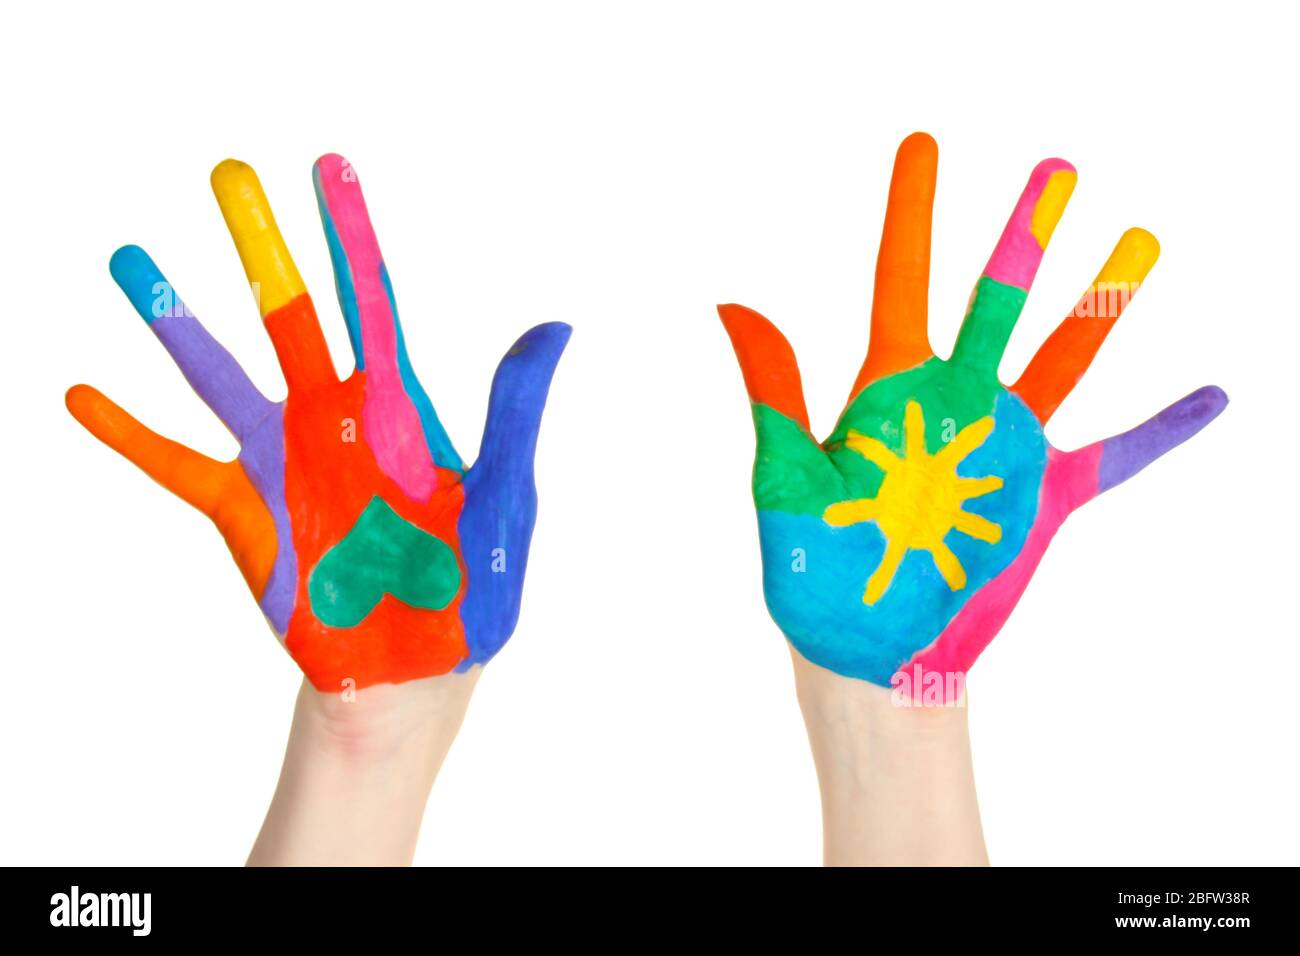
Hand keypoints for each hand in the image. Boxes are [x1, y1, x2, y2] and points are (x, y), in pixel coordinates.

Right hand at [67, 154, 569, 692]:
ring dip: (176, 321)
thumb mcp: (504, 500)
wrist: (416, 674)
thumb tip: (555, 326)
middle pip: (289, 315)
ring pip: (220, 373)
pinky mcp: (244, 515)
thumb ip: (514, 414)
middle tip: (227, 174)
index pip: (371, 302)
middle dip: (263, 248)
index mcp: (398, 410)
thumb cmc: (471, 589)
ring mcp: (283, 462)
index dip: (350, 234)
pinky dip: (129, 434)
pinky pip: (175, 464)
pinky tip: (80, 396)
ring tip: (131, 261)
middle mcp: (333, 419)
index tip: (330, 166)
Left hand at [720, 132, 1225, 702]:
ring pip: (1061, 356)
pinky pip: (1117, 455)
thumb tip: (731, 304)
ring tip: (1137, 238)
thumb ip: (774, 393)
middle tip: (1055, 170)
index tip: (922, 146)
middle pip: (995, 300)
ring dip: (1100, 302)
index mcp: (887, 391)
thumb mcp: (786, 481)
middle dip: (1023, 236)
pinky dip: (1163, 431)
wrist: (868, 652)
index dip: (911, 212)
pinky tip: (1210, 398)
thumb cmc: (815, 574)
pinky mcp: (1043, 497)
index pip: (900, 279)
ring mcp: (1004, 446)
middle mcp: (953, 403)